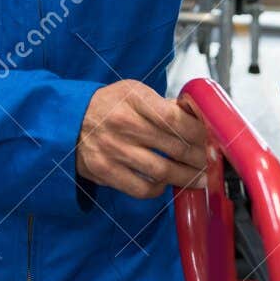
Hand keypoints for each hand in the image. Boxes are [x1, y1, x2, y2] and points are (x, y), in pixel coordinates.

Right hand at [76, 80, 208, 199]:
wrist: (68, 119)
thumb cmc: (107, 105)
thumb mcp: (133, 92)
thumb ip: (163, 106)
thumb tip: (196, 120)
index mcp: (133, 98)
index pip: (176, 119)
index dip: (199, 132)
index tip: (210, 139)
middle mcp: (123, 123)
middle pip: (175, 147)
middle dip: (199, 157)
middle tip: (210, 162)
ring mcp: (113, 149)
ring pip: (163, 170)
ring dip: (186, 177)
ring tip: (198, 178)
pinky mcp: (105, 170)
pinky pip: (142, 188)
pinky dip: (159, 188)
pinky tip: (165, 182)